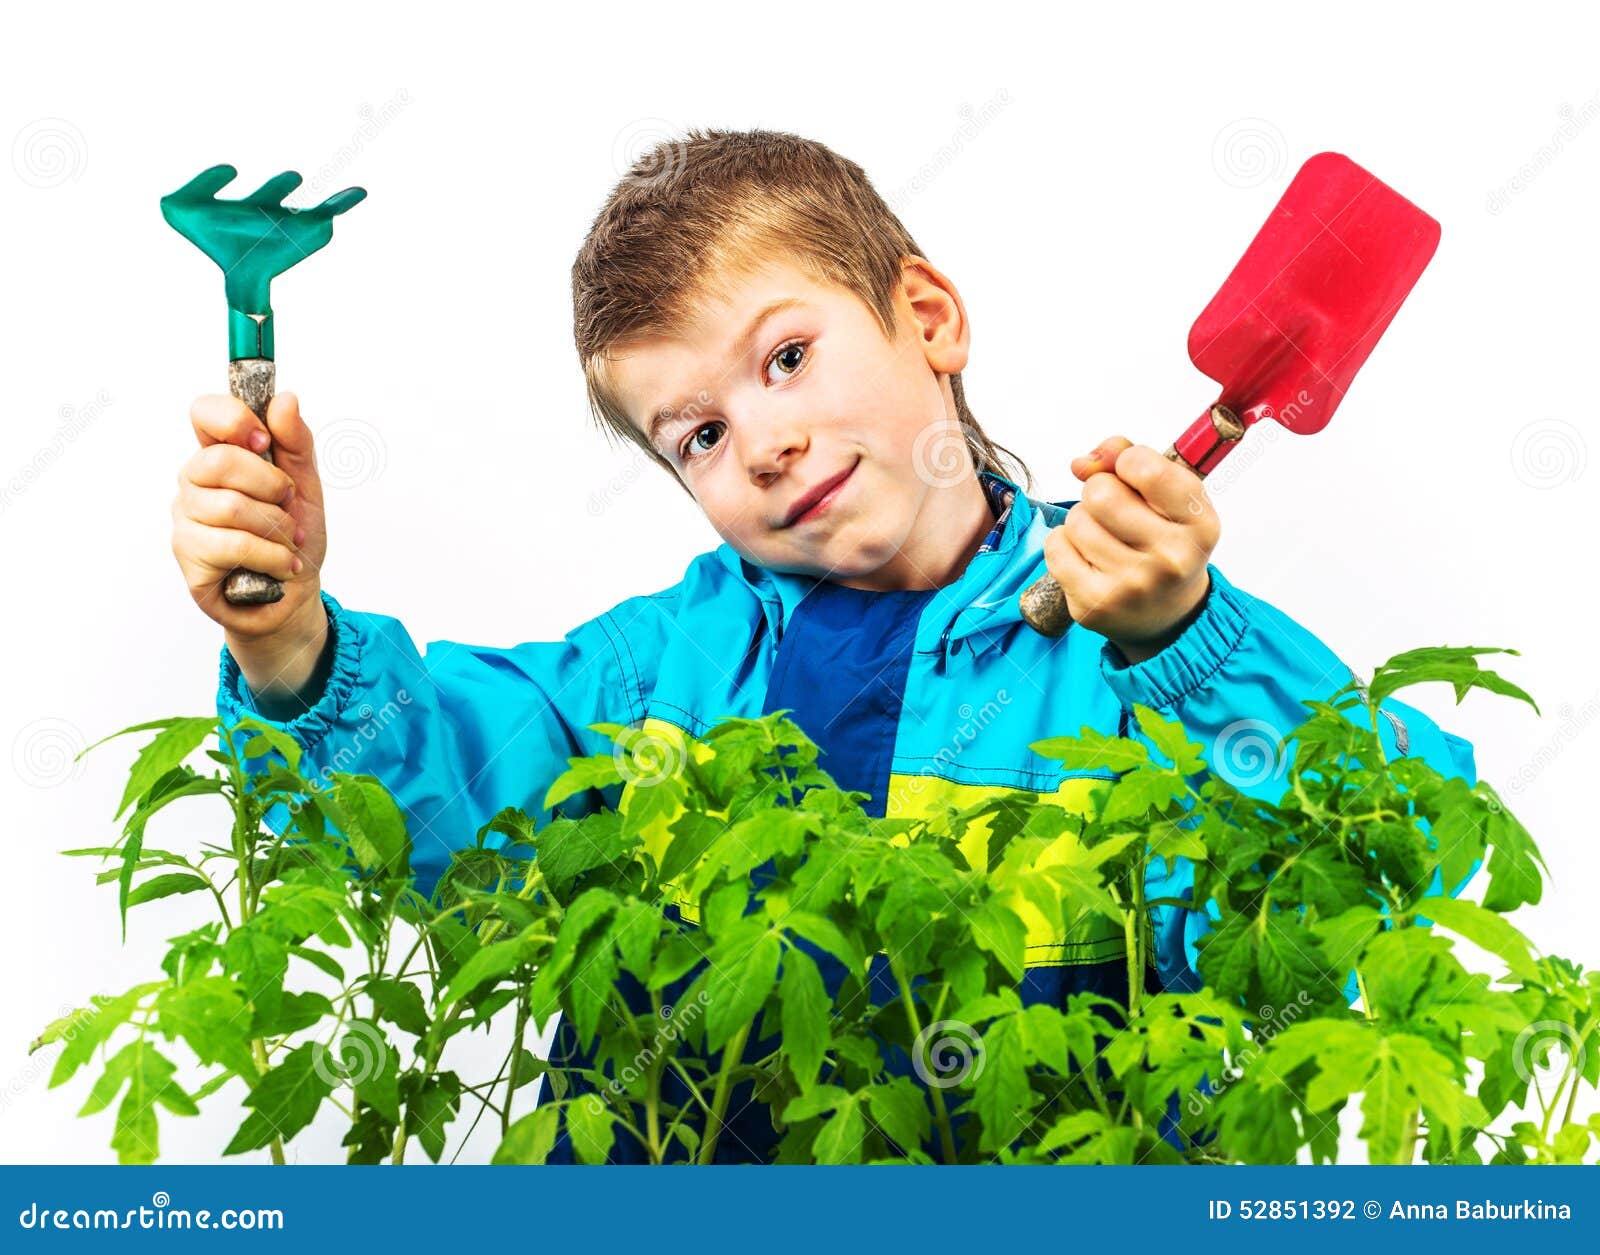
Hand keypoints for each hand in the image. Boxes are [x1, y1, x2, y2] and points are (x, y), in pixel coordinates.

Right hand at [172, 390, 327, 645]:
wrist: (294, 595)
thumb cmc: (294, 538)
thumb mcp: (307, 486)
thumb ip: (296, 443)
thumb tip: (285, 399)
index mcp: (221, 456)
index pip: (203, 414)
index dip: (232, 418)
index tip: (263, 440)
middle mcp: (195, 484)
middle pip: (216, 461)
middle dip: (268, 484)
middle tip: (288, 503)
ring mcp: (186, 520)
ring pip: (229, 507)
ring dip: (276, 527)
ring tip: (289, 540)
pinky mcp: (189, 556)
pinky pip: (233, 545)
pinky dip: (272, 555)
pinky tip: (283, 564)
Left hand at [1044, 436, 1220, 661]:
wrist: (1168, 615)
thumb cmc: (1165, 544)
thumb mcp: (1170, 498)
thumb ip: (1130, 459)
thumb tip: (1082, 463)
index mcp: (1199, 524)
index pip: (1145, 467)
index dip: (1127, 462)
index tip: (1132, 475)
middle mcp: (1171, 558)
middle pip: (1100, 493)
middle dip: (1099, 492)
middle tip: (1115, 513)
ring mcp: (1132, 585)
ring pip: (1076, 520)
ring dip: (1083, 522)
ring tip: (1106, 539)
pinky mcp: (1095, 604)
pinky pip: (1056, 546)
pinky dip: (1064, 544)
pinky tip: (1086, 558)